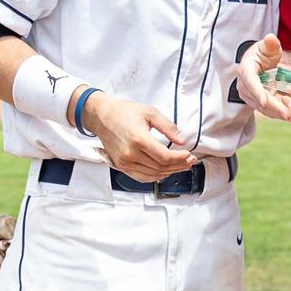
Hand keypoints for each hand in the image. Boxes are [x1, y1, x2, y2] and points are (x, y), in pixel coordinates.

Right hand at [84, 93, 198, 180]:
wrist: (101, 116)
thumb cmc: (123, 112)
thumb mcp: (149, 112)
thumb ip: (167, 127)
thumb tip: (181, 140)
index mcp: (138, 139)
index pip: (164, 157)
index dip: (180, 159)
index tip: (189, 155)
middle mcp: (130, 153)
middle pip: (160, 167)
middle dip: (178, 165)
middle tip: (189, 161)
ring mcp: (124, 162)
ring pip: (153, 175)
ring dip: (169, 172)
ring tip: (180, 166)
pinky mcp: (120, 166)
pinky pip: (141, 177)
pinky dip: (155, 177)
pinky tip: (165, 172)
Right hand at [235, 34, 290, 119]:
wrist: (261, 62)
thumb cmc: (265, 53)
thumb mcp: (269, 47)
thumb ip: (271, 44)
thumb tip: (270, 38)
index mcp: (246, 70)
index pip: (250, 82)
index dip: (257, 92)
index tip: (265, 102)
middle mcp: (243, 85)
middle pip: (257, 99)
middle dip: (273, 107)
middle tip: (288, 114)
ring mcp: (248, 95)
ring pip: (261, 107)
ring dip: (276, 113)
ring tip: (290, 117)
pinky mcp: (253, 101)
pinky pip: (264, 110)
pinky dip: (276, 113)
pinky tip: (288, 116)